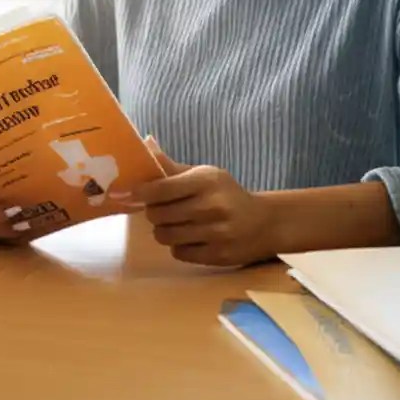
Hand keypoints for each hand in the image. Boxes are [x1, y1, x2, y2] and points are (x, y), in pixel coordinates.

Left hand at [130, 138, 279, 266]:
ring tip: (175, 225)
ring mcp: (216, 233)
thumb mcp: (204, 175)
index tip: (136, 194)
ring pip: (164, 236)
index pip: (160, 189)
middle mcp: (212, 206)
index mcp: (206, 181)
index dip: (141, 193)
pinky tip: (190, 238)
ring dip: (164, 231)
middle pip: (158, 215)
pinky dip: (178, 247)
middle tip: (162, 210)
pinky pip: (178, 253)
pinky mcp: (218, 255)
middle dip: (154, 213)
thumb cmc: (226, 194)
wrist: (264, 222)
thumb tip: (145, 144)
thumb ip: (172, 167)